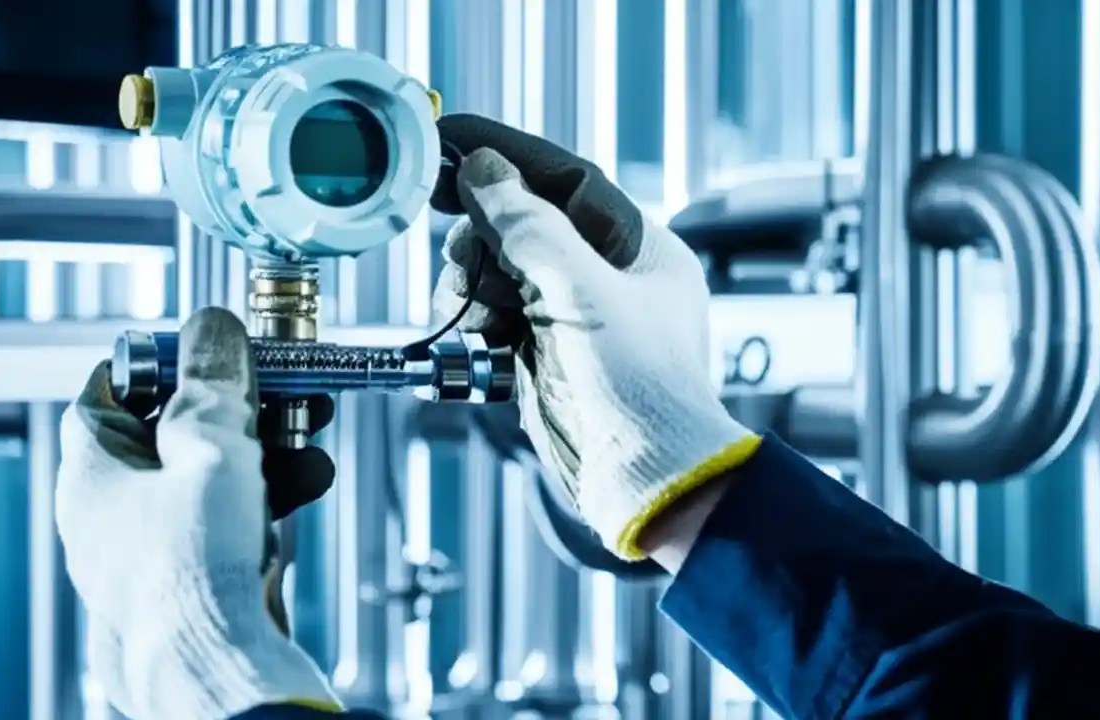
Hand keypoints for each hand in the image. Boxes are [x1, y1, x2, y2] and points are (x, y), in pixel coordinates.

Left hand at [56, 308, 339, 718]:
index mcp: (91, 474)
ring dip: (264, 456)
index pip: (110, 392)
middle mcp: (110, 516)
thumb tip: (209, 328)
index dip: (162, 363)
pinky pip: (223, 524)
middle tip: (280, 392)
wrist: (218, 667)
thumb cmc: (193, 567)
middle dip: (238, 411)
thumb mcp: (212, 447)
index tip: (207, 348)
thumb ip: (212, 383)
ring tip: (311, 445)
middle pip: (172, 435)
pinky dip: (262, 502)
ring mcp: (149, 554)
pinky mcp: (190, 584)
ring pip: (206, 481)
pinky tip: (303, 489)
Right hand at [431, 115, 760, 559]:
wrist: (649, 483)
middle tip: (465, 254)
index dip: (505, 154)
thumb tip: (484, 170)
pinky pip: (495, 312)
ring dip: (475, 278)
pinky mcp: (544, 353)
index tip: (450, 139)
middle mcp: (605, 274)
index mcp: (636, 246)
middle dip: (485, 232)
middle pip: (523, 221)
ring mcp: (573, 315)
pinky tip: (481, 333)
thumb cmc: (641, 390)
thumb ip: (529, 227)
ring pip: (501, 267)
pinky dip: (477, 315)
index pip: (564, 178)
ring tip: (479, 307)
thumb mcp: (582, 292)